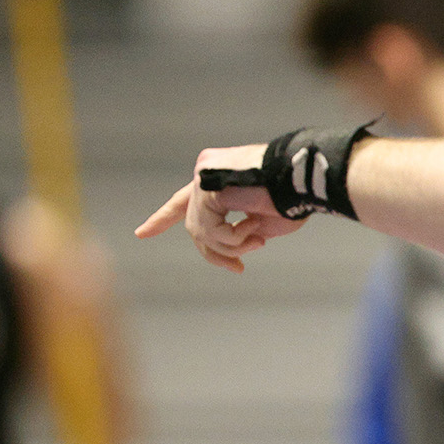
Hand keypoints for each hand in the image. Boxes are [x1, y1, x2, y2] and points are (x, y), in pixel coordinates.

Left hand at [134, 144, 304, 271]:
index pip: (183, 202)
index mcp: (218, 180)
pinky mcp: (206, 185)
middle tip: (238, 269)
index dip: (162, 218)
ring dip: (232, 248)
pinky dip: (234, 239)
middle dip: (215, 254)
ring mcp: (203, 177)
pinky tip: (254, 229)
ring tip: (258, 241)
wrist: (302, 180)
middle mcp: (205, 174)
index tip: (141, 234)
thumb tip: (228, 250)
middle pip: (194, 226)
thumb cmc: (291, 199)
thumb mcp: (261, 223)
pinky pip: (210, 229)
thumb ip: (237, 232)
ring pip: (200, 232)